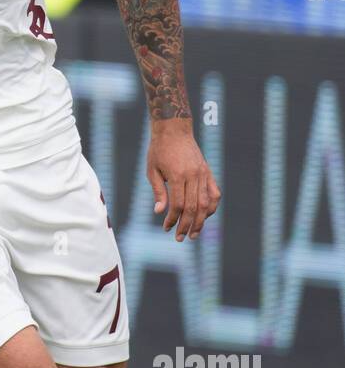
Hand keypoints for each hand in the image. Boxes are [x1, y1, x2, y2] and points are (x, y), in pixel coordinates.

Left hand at [146, 119, 219, 240]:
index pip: (178, 205)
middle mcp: (193, 175)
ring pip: (206, 203)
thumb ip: (158, 191)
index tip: (166, 228)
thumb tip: (160, 211)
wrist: (174, 130)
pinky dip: (212, 206)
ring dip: (201, 221)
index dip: (173, 219)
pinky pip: (215, 193)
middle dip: (187, 226)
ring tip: (194, 234)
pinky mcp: (207, 172)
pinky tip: (205, 216)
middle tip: (180, 238)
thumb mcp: (152, 170)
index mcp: (178, 175)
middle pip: (193, 208)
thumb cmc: (159, 150)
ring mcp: (203, 173)